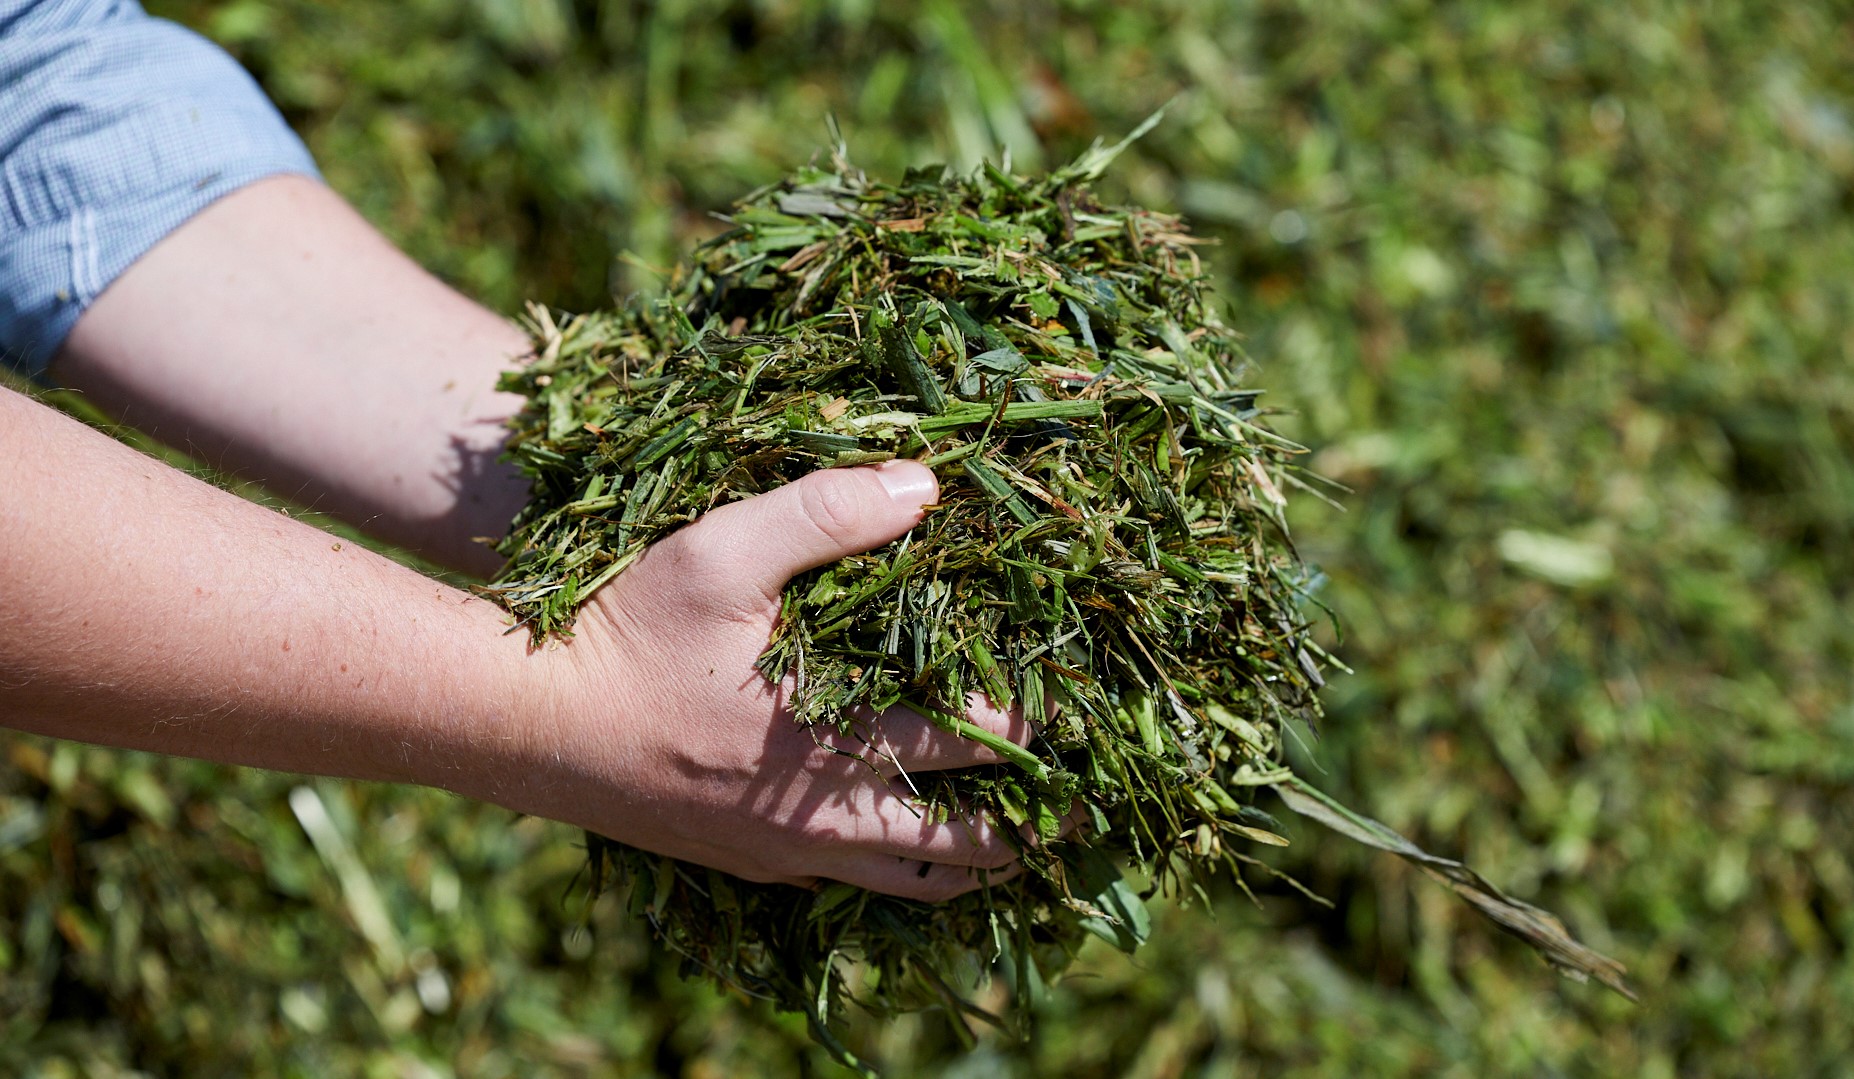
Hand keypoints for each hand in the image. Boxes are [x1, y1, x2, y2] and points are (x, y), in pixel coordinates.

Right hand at [508, 461, 1037, 900]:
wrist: (520, 722)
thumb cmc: (623, 631)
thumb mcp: (719, 550)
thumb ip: (826, 513)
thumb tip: (927, 482)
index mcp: (835, 741)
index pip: (983, 742)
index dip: (1045, 720)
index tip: (1084, 695)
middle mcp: (825, 816)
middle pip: (971, 843)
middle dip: (1040, 818)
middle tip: (1088, 791)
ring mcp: (788, 854)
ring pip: (919, 884)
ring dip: (982, 861)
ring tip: (1024, 830)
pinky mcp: (752, 865)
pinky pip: (858, 890)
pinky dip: (910, 874)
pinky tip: (919, 838)